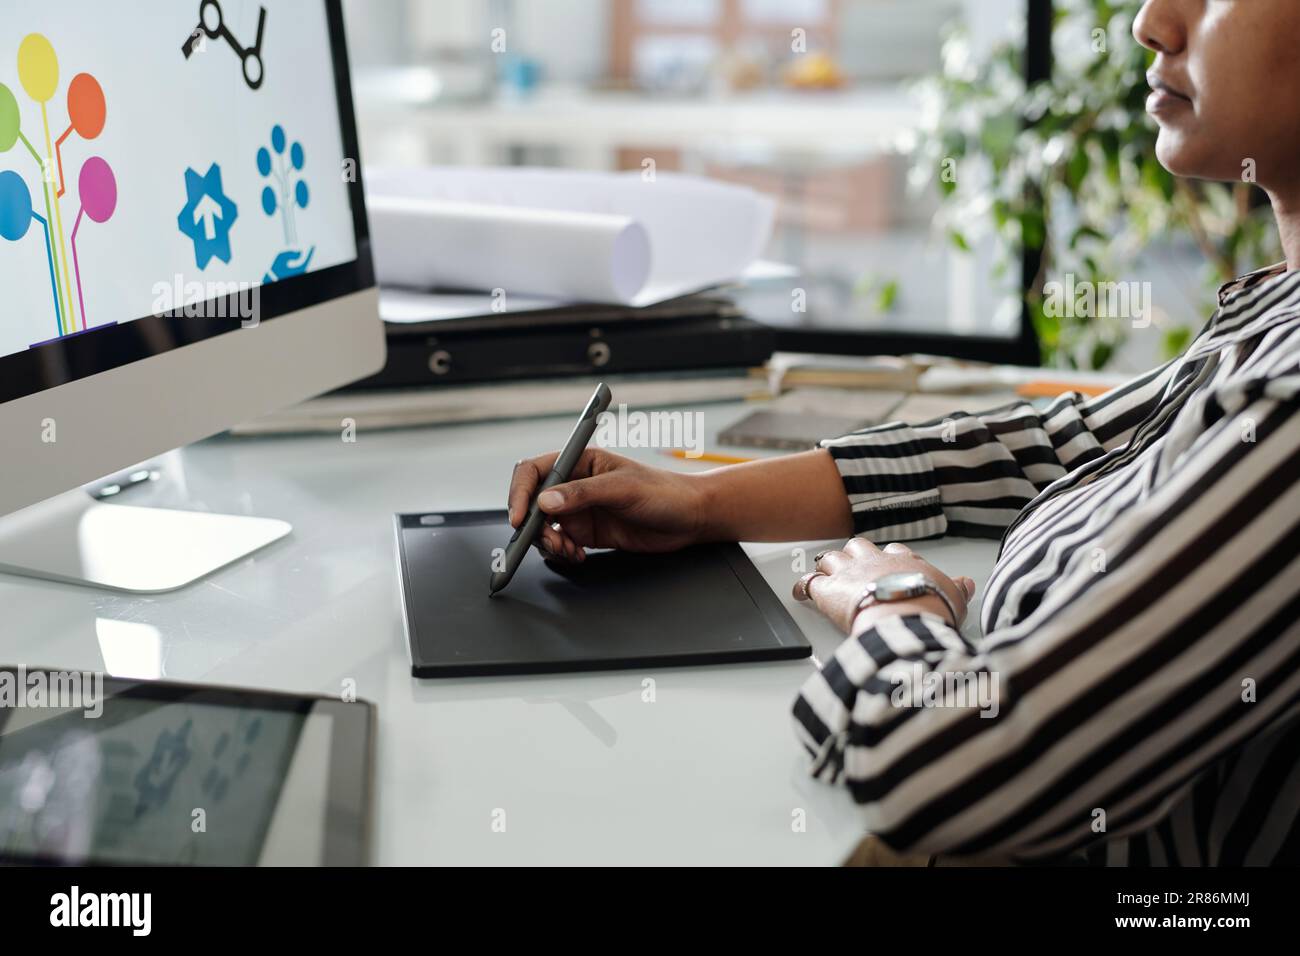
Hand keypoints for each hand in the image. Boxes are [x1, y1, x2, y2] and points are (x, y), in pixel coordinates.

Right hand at [506, 448, 708, 560]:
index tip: (520, 517)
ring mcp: (580, 510)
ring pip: (543, 528)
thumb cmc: (664, 492)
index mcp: (580, 462)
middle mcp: (575, 485)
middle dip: (534, 525)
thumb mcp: (623, 489)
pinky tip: (577, 555)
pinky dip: (561, 553)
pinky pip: (560, 544)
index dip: (520, 493)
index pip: (534, 471)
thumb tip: (546, 501)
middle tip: (550, 541)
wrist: (690, 518)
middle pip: (533, 503)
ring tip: (568, 550)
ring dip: (548, 543)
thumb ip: (583, 494)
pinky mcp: (587, 533)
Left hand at [793, 538, 975, 634]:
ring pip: (832, 558)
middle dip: (855, 554)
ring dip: (829, 565)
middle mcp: (874, 561)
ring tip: (826, 573)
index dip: (888, 558)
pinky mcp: (829, 591)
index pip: (894, 551)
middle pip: (859, 546)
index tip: (887, 564)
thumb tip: (967, 583)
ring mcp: (849, 573)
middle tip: (853, 564)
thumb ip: (957, 589)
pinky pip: (809, 582)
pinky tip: (800, 593)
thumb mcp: (954, 598)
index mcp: (904, 562)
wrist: (906, 618)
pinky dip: (803, 587)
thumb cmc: (930, 610)